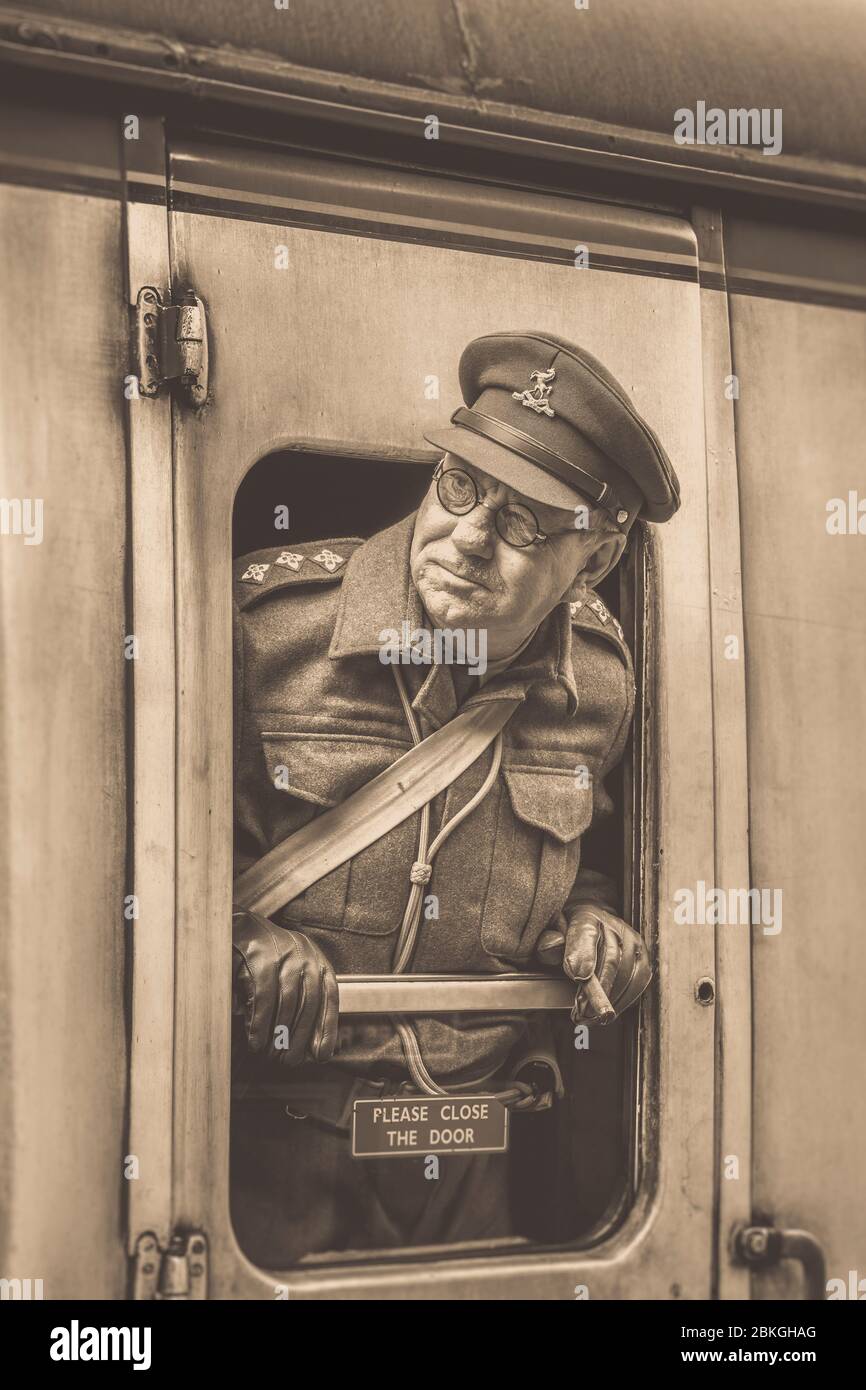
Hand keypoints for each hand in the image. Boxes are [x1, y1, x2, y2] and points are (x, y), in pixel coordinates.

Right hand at [231, 910, 338, 1063]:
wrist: (241, 927)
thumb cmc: (269, 958)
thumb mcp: (294, 975)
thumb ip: (305, 1005)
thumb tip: (318, 1049)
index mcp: (317, 960)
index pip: (329, 997)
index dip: (327, 1028)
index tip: (322, 1056)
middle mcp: (306, 955)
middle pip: (309, 1003)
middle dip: (299, 1037)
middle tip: (288, 1061)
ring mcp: (284, 954)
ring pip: (288, 1001)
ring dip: (279, 1033)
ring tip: (270, 1054)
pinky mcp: (261, 957)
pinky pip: (265, 996)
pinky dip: (261, 1022)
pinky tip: (256, 1040)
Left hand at [537, 904, 650, 1023]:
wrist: (593, 926)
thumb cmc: (569, 934)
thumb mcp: (551, 936)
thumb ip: (548, 941)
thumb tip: (552, 946)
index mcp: (586, 916)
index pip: (586, 934)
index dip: (585, 956)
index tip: (579, 978)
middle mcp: (613, 925)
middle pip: (610, 957)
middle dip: (598, 988)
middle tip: (582, 1011)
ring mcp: (631, 940)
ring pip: (627, 971)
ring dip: (611, 998)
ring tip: (592, 1016)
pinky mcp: (642, 956)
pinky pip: (639, 980)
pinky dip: (625, 998)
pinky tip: (611, 1009)